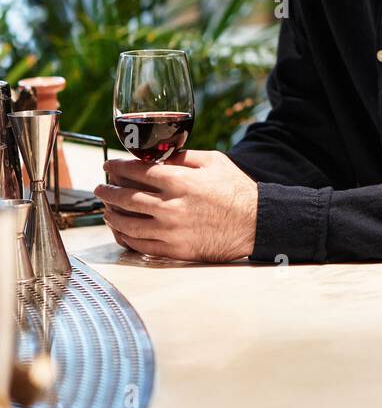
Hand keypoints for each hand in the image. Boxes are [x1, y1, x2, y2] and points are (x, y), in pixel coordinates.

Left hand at [95, 149, 258, 262]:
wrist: (255, 223)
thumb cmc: (235, 189)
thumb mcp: (213, 161)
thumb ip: (182, 156)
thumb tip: (156, 156)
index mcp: (179, 182)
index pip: (137, 172)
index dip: (117, 167)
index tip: (108, 165)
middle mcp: (171, 207)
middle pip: (126, 198)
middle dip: (108, 191)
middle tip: (100, 187)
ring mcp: (171, 231)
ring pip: (128, 224)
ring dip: (111, 215)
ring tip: (106, 209)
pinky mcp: (174, 250)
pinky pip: (139, 245)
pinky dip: (124, 237)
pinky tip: (120, 230)